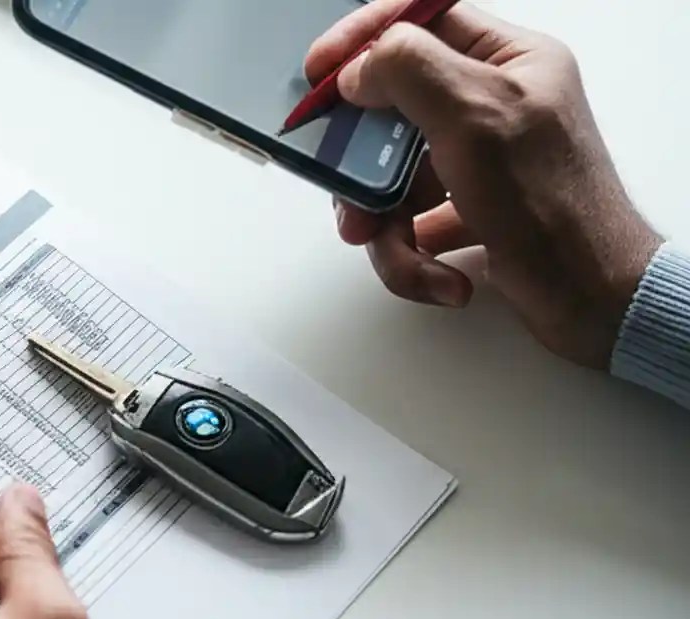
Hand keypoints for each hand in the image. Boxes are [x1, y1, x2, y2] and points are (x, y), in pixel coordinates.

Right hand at [307, 0, 662, 368]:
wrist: (590, 300)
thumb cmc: (554, 205)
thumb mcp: (475, 115)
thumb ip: (409, 71)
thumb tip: (359, 68)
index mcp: (508, 60)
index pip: (422, 19)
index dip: (363, 37)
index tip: (319, 71)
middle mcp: (492, 105)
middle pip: (391, 110)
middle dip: (363, 162)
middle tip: (349, 186)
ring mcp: (477, 160)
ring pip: (391, 176)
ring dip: (383, 223)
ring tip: (394, 248)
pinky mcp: (467, 210)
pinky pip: (410, 223)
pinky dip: (413, 258)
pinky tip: (443, 276)